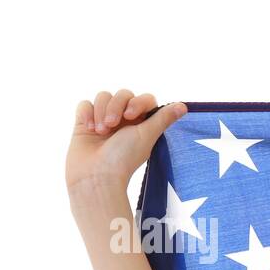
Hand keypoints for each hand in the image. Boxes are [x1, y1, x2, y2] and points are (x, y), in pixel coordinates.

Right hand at [65, 89, 187, 195]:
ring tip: (100, 131)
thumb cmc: (124, 158)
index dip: (136, 102)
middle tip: (111, 125)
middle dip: (115, 106)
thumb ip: (163, 118)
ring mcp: (104, 121)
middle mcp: (124, 120)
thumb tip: (184, 106)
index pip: (143, 99)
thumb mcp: (147, 135)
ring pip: (103, 96)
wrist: (95, 175)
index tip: (131, 116)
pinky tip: (89, 128)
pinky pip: (85, 104)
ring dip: (101, 111)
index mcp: (142, 124)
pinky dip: (86, 113)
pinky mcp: (85, 123)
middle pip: (122, 94)